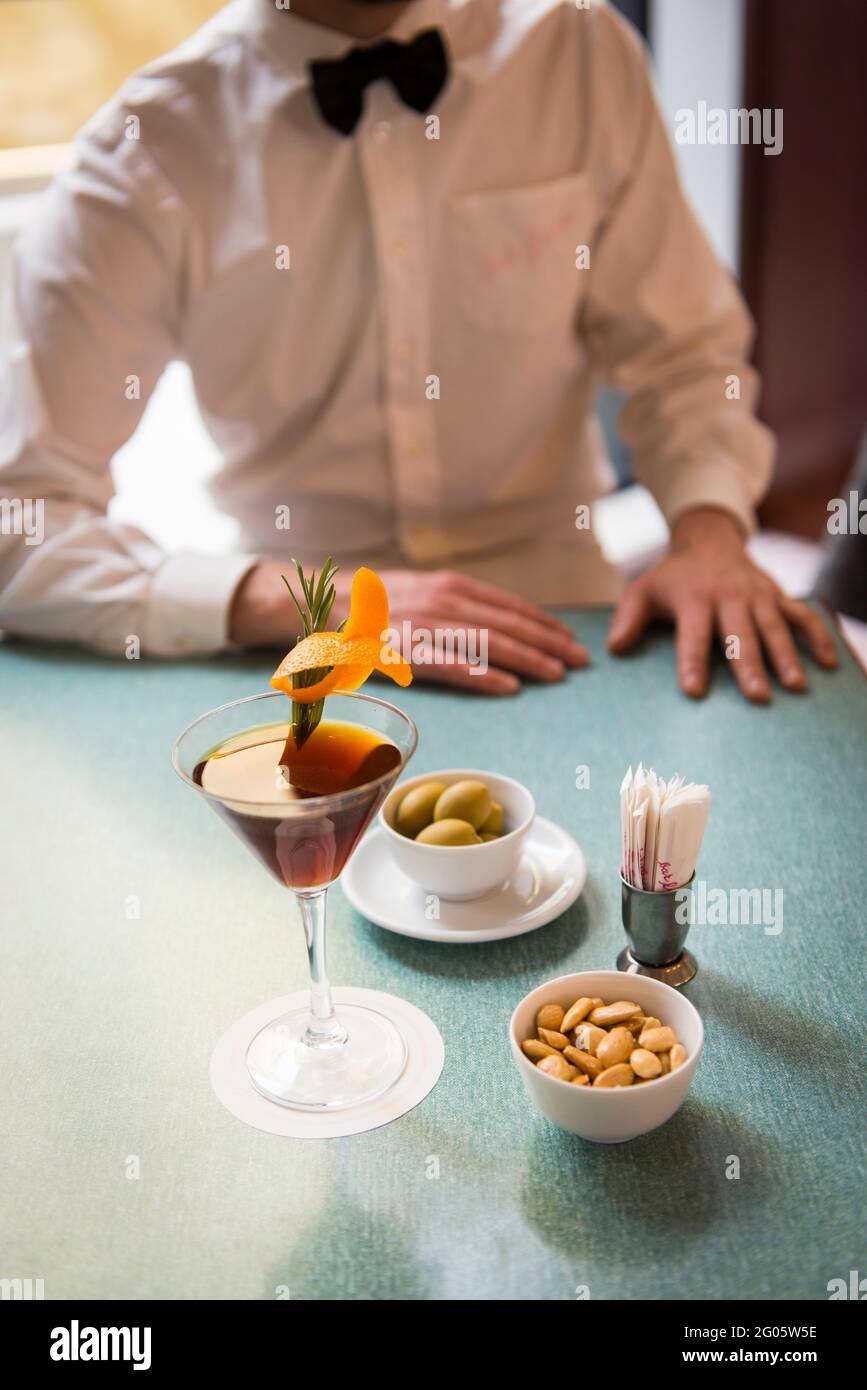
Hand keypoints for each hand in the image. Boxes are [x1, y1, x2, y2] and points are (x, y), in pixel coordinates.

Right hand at [229, 562, 586, 693]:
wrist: (322, 609)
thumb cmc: (375, 608)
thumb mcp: (422, 595)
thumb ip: (459, 608)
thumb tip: (503, 627)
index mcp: (449, 586)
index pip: (509, 604)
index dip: (544, 622)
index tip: (570, 639)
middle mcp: (442, 601)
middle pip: (508, 623)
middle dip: (548, 642)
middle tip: (580, 661)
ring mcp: (424, 626)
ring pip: (489, 642)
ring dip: (528, 659)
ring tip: (558, 675)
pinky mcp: (405, 652)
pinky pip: (452, 665)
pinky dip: (484, 676)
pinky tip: (511, 687)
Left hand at [607, 508, 838, 701]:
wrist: (710, 541)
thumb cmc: (672, 578)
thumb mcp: (643, 590)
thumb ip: (628, 618)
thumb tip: (613, 647)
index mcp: (694, 598)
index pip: (692, 634)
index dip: (691, 661)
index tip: (694, 690)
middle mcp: (729, 596)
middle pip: (739, 634)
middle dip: (748, 664)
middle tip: (756, 696)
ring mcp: (757, 596)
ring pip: (774, 627)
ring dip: (786, 656)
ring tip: (794, 686)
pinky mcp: (779, 596)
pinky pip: (802, 616)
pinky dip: (817, 637)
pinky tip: (827, 665)